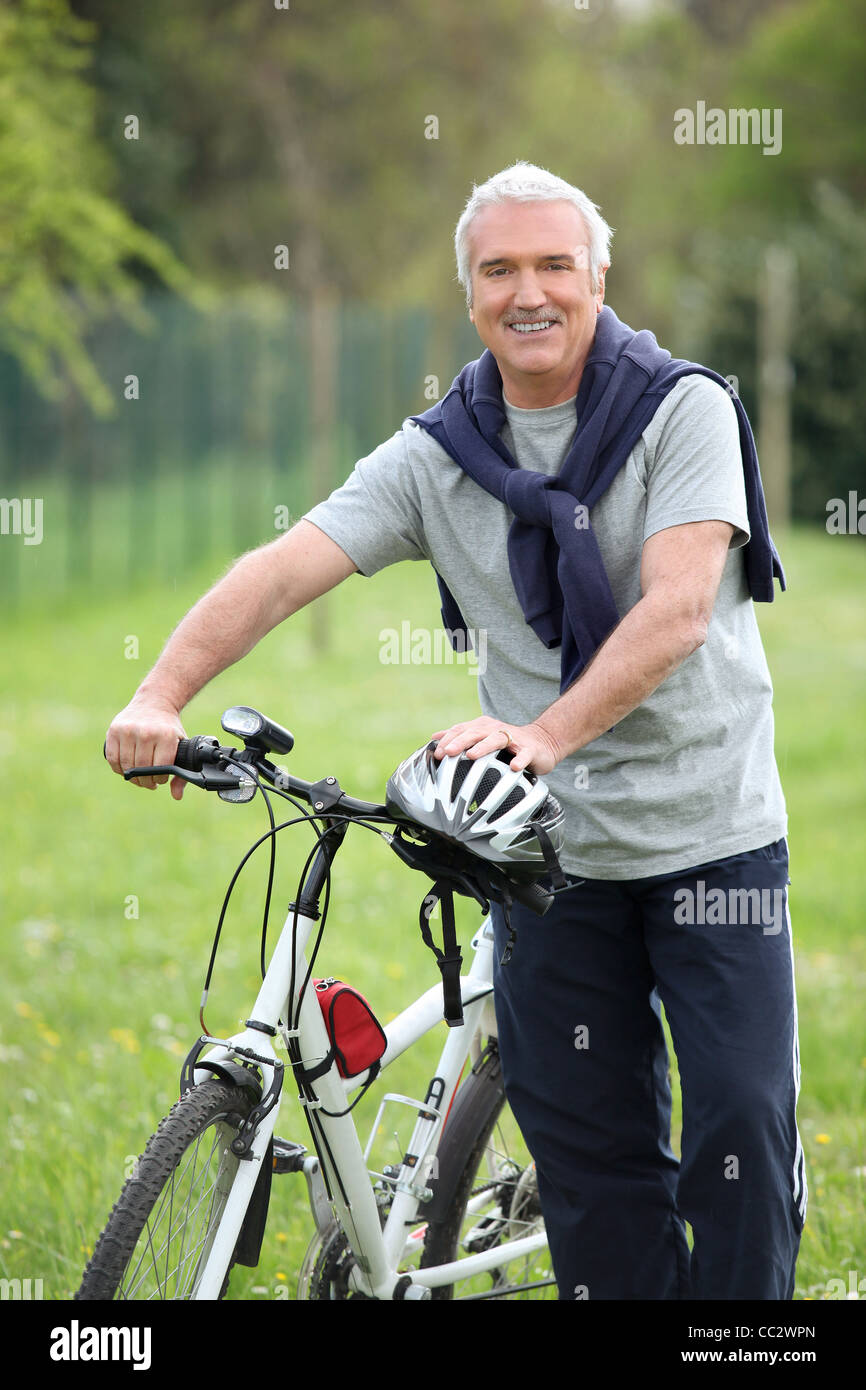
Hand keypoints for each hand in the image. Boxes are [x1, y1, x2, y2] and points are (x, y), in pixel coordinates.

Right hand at [104, 695, 187, 798]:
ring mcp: (128, 730)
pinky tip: (126, 769)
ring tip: (138, 776)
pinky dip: (118, 768)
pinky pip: (112, 758)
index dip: (160, 779)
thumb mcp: (181, 746)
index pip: (160, 768)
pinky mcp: (114, 730)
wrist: (154, 702)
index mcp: (166, 736)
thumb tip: (176, 796)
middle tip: (148, 782)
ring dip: (132, 777)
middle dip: (145, 781)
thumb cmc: (168, 728)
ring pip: (126, 766)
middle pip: (142, 769)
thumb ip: (181, 772)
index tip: (160, 779)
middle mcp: (146, 732)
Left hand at [430, 716, 560, 776]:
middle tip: (448, 752)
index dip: (448, 740)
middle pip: (475, 732)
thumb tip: (435, 737)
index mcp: (482, 726)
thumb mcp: (482, 736)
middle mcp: (495, 729)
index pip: (462, 730)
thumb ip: (459, 736)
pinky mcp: (530, 749)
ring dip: (484, 747)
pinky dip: (519, 759)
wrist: (541, 741)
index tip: (437, 754)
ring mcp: (514, 738)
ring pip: (497, 739)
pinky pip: (524, 754)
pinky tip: (514, 767)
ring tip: (472, 755)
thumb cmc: (507, 742)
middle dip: (460, 742)